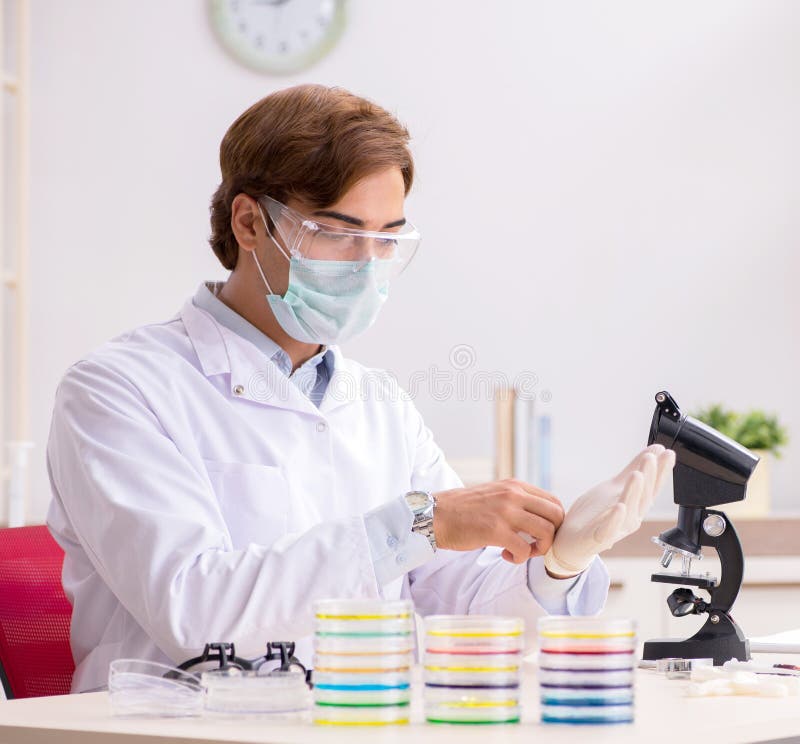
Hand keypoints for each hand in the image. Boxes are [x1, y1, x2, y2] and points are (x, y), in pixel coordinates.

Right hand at [432, 480, 565, 564]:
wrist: (435, 515)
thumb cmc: (463, 510)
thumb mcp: (495, 495)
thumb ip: (516, 502)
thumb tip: (539, 520)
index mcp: (515, 486)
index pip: (554, 502)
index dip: (554, 523)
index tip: (540, 534)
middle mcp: (514, 494)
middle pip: (556, 515)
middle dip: (552, 536)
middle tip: (535, 545)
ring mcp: (505, 511)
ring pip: (546, 532)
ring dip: (538, 549)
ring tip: (521, 551)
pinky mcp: (495, 530)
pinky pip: (524, 549)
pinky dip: (519, 558)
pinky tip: (505, 554)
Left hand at [544, 443, 675, 577]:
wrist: (571, 540)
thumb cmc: (594, 514)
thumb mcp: (614, 486)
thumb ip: (633, 468)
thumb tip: (654, 449)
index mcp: (635, 505)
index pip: (652, 486)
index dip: (661, 471)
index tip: (668, 453)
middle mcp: (631, 518)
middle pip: (643, 497)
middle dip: (649, 477)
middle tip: (651, 458)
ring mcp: (616, 529)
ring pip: (629, 511)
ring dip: (634, 493)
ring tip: (637, 475)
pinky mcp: (599, 538)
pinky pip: (609, 529)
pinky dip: (615, 518)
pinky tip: (619, 506)